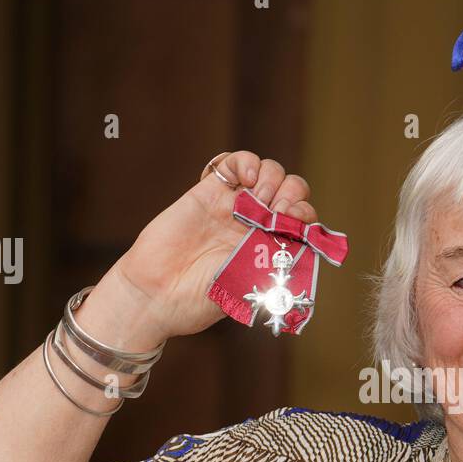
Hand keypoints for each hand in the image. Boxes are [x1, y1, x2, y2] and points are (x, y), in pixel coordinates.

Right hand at [100, 152, 319, 342]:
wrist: (157, 294)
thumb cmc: (201, 299)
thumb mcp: (250, 287)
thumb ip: (276, 263)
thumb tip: (302, 241)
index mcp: (271, 248)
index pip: (303, 221)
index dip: (305, 216)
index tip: (294, 225)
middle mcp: (256, 225)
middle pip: (291, 191)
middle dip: (293, 194)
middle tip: (277, 210)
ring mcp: (233, 207)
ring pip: (269, 173)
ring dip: (273, 178)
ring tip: (259, 197)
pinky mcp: (209, 192)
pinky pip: (235, 163)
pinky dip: (247, 161)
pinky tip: (245, 178)